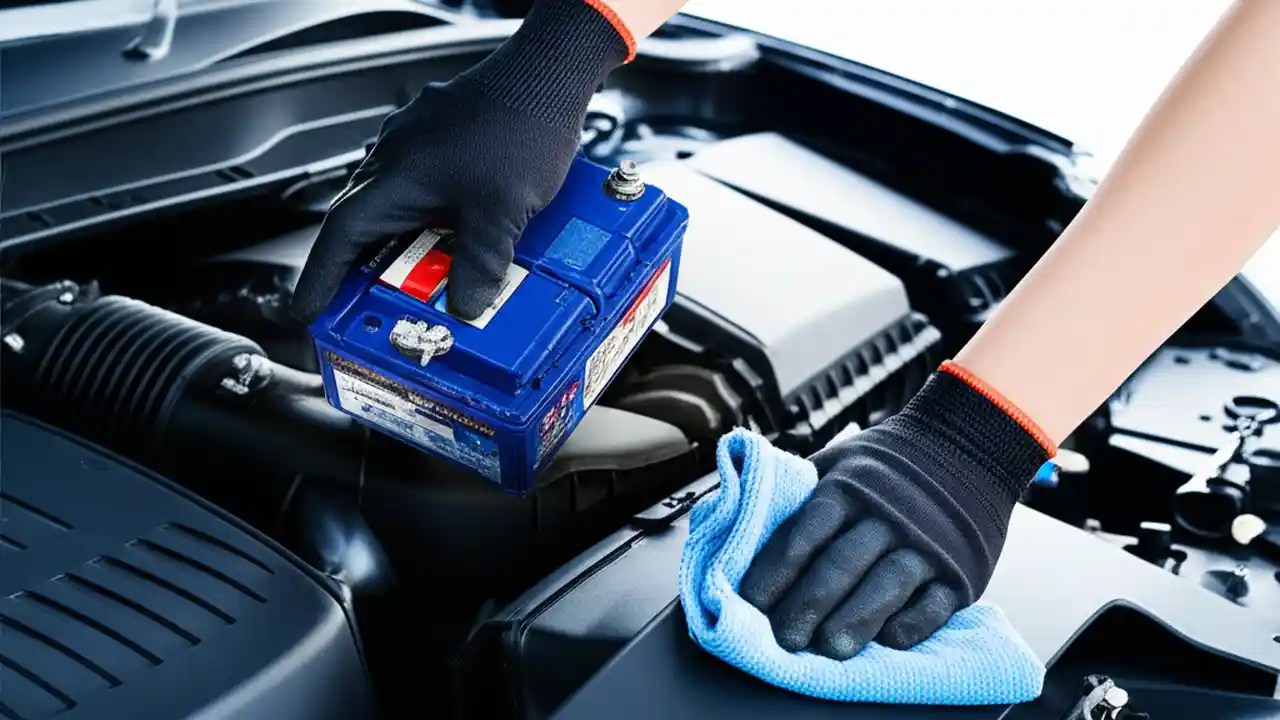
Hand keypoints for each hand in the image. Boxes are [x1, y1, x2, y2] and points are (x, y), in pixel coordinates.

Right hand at [290, 0, 627, 321]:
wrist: (547, 75)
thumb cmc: (520, 129)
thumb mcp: (500, 214)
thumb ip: (478, 266)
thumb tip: (463, 307)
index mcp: (394, 177)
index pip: (340, 237)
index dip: (321, 278)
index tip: (309, 311)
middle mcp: (395, 157)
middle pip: (363, 223)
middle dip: (362, 268)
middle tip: (367, 306)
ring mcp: (417, 143)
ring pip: (394, 204)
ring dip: (401, 242)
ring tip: (418, 279)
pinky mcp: (442, 136)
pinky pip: (422, 186)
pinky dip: (429, 218)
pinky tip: (457, 235)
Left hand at [739, 365, 1051, 658]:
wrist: (965, 447)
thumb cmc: (886, 466)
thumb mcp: (837, 461)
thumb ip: (796, 495)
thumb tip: (731, 521)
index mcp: (848, 487)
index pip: (805, 533)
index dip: (775, 572)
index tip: (751, 603)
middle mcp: (887, 514)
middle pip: (840, 565)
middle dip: (807, 606)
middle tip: (784, 639)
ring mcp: (927, 543)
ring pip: (885, 587)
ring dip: (854, 622)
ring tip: (828, 649)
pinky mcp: (960, 571)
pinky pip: (933, 606)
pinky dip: (907, 626)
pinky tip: (884, 642)